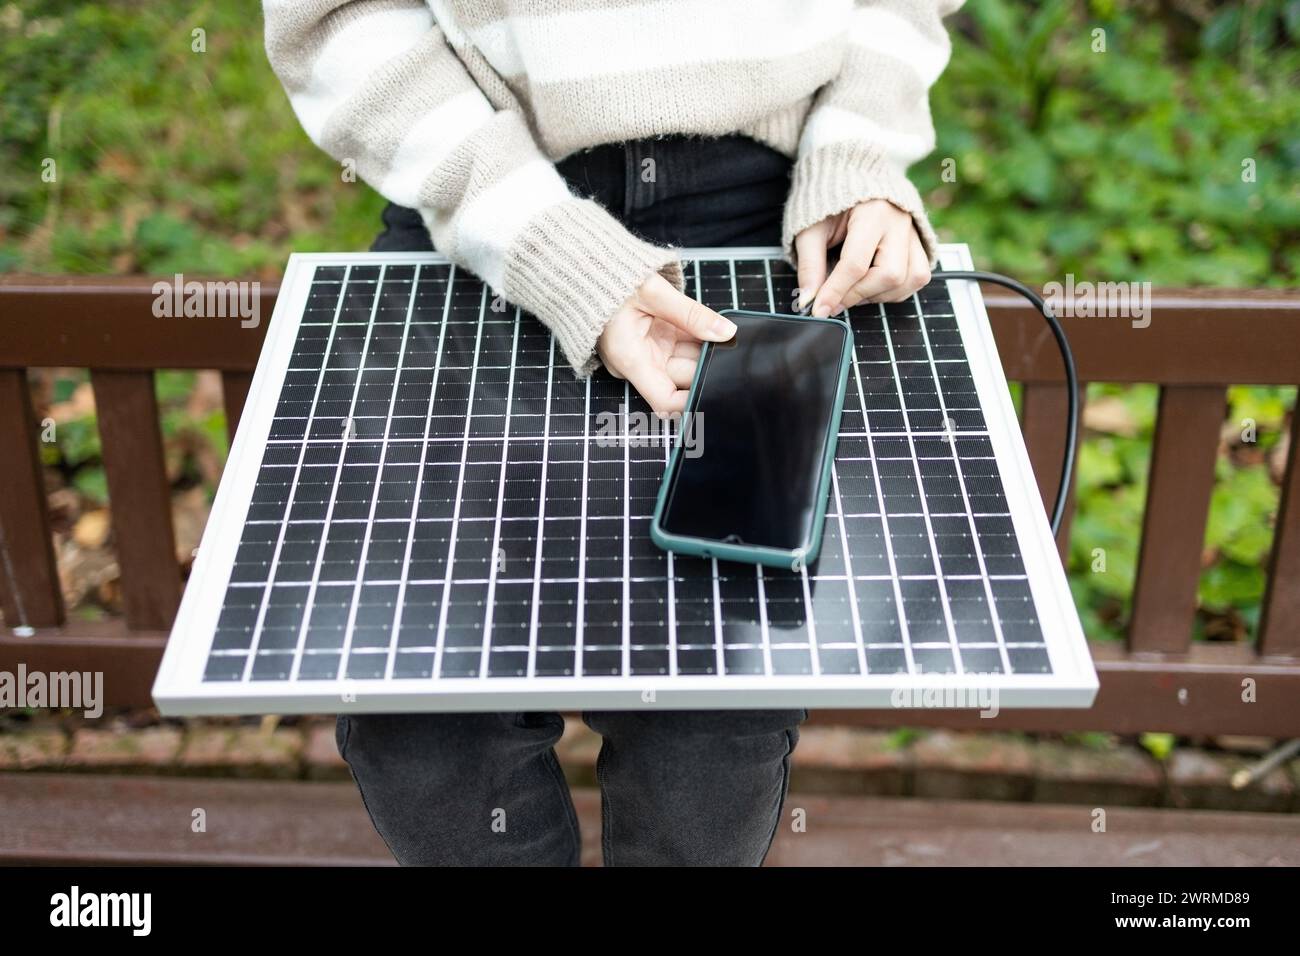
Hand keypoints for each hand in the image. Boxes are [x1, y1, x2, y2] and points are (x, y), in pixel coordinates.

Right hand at [597, 272, 735, 416]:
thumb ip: (692, 314)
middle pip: (683, 378)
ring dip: (703, 348)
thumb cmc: (606, 280)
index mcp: (631, 358)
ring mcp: (646, 353)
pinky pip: (680, 346)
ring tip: (715, 329)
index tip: (719, 386)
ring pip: (686, 361)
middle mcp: (638, 363)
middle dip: (706, 362)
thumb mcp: (653, 292)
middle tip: (726, 343)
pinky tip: (705, 324)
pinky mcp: (652, 342)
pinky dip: (695, 337)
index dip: (693, 401)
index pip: (666, 401)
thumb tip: (725, 332)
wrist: (585, 267)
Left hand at [794, 199, 930, 316]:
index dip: (836, 292)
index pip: (856, 264)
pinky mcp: (919, 242)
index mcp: (872, 212)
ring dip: (879, 296)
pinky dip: (895, 291)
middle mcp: (899, 223)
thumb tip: (809, 300)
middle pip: (890, 275)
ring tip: (852, 290)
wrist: (852, 175)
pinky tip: (871, 286)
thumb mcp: (810, 228)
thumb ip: (810, 264)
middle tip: (833, 300)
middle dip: (858, 295)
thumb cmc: (830, 200)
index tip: (819, 310)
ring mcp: (914, 232)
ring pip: (910, 279)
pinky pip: (918, 277)